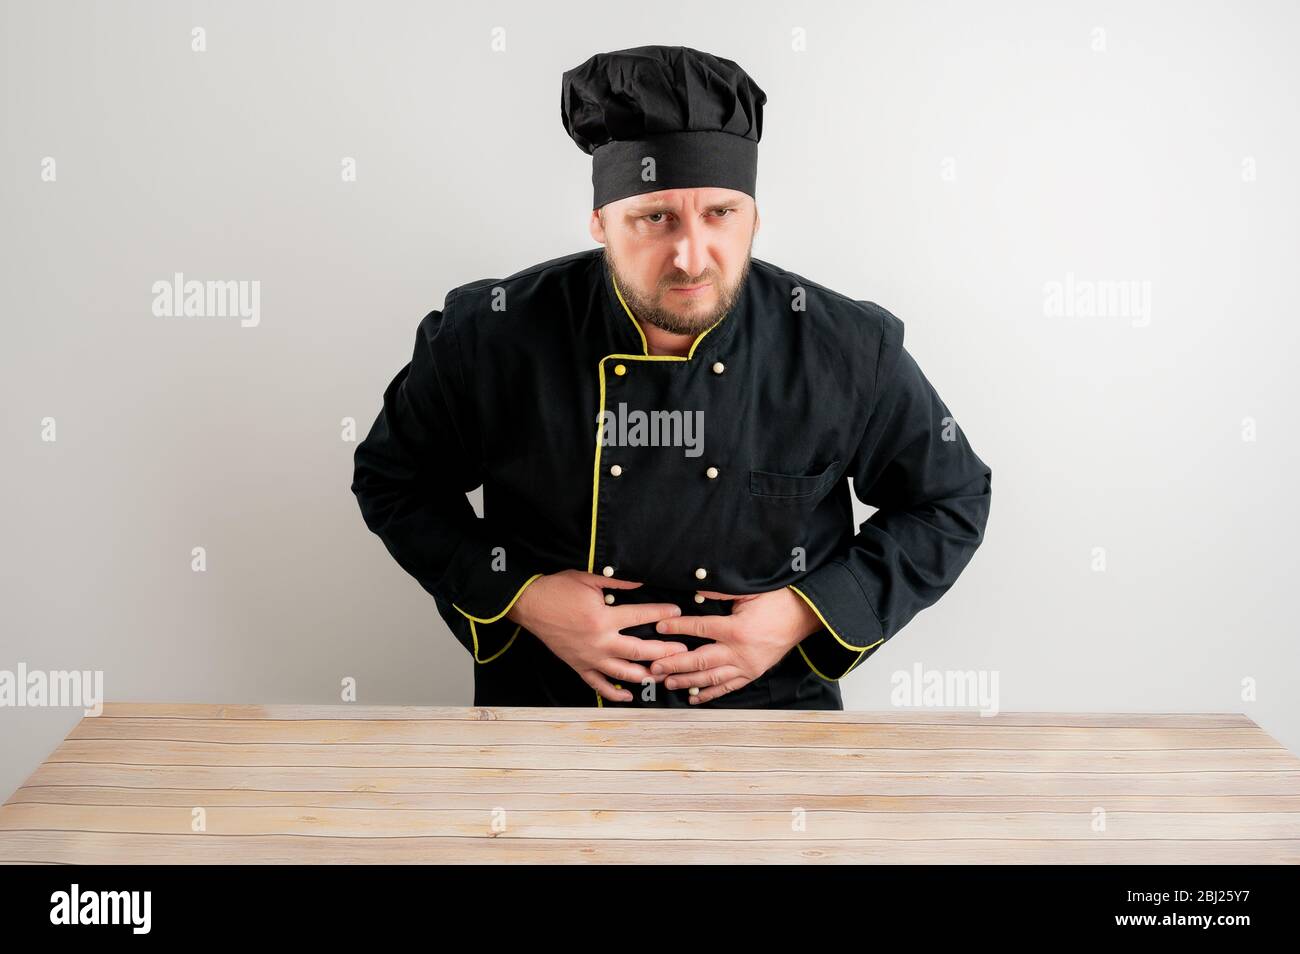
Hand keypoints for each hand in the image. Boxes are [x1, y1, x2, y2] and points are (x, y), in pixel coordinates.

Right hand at [506, 570, 689, 702]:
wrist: (530, 604)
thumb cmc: (558, 589)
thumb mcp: (589, 578)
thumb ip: (618, 582)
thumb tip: (642, 581)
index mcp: (603, 618)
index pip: (640, 616)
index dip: (661, 613)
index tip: (676, 611)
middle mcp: (599, 642)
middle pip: (639, 651)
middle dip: (664, 651)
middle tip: (681, 651)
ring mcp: (589, 657)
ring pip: (623, 673)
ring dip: (645, 676)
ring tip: (663, 674)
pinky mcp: (578, 666)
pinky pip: (598, 685)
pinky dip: (614, 694)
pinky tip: (629, 696)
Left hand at [649, 587, 821, 703]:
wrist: (804, 617)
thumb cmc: (778, 601)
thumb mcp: (750, 592)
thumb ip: (721, 592)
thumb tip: (696, 589)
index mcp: (736, 629)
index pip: (700, 628)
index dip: (677, 627)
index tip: (659, 627)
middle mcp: (739, 652)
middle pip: (699, 660)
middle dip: (674, 664)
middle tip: (654, 667)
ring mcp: (746, 666)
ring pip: (711, 678)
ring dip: (686, 682)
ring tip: (667, 683)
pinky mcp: (752, 674)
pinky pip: (727, 687)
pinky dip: (709, 693)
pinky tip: (693, 697)